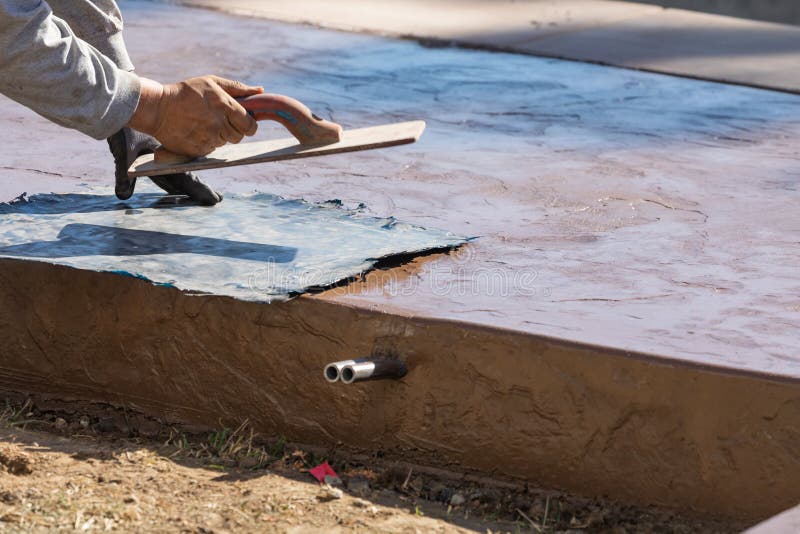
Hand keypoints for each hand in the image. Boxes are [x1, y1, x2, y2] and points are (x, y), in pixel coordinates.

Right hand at [128, 75, 262, 156]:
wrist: (158, 108)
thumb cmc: (187, 92)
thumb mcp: (211, 82)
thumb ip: (237, 88)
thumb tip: (260, 91)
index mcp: (225, 106)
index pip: (250, 126)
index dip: (248, 125)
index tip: (242, 122)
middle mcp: (218, 124)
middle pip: (238, 136)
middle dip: (232, 130)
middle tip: (218, 120)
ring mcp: (208, 138)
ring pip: (224, 143)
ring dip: (218, 135)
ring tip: (203, 123)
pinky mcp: (198, 150)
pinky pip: (211, 150)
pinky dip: (206, 142)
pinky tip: (195, 131)